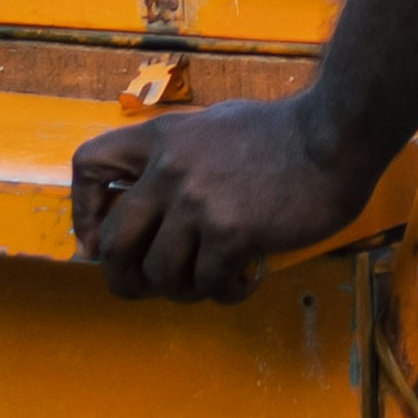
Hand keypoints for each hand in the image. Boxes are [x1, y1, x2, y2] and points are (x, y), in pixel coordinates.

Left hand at [69, 96, 385, 300]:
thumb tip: (150, 200)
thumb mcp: (214, 125)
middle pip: (114, 244)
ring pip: (159, 274)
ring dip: (182, 290)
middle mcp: (170, 169)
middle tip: (148, 288)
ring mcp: (198, 202)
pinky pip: (207, 285)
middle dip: (125, 279)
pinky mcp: (231, 232)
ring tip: (211, 281)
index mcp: (162, 138)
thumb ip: (178, 156)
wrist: (334, 135)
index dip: (84, 211)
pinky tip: (244, 280)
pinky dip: (224, 293)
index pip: (89, 166)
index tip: (99, 241)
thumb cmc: (282, 132)